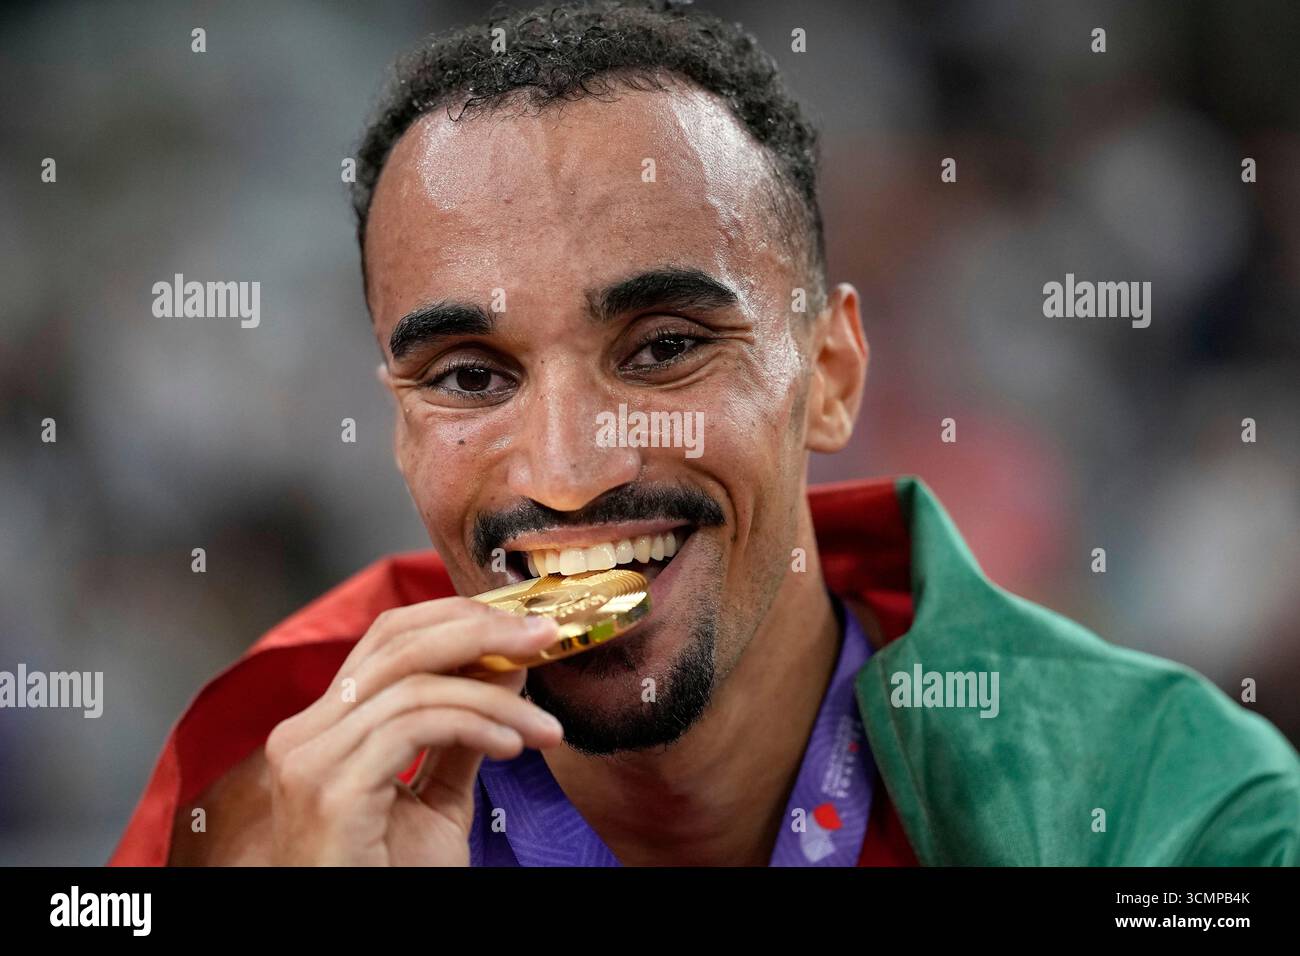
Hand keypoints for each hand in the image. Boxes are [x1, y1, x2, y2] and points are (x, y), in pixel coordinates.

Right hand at [264, 598, 562, 864]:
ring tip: (543, 730)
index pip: (389, 639)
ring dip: (497, 699)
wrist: (360, 941)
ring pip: (416, 687)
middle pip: (397, 644)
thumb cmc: (394, 878)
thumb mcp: (439, 796)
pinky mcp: (331, 789)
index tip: (523, 623)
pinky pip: (415, 726)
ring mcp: (310, 760)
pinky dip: (475, 725)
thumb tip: (507, 666)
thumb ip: (462, 731)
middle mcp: (304, 734)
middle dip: (481, 633)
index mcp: (324, 727)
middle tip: (544, 636)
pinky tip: (511, 746)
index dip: (457, 618)